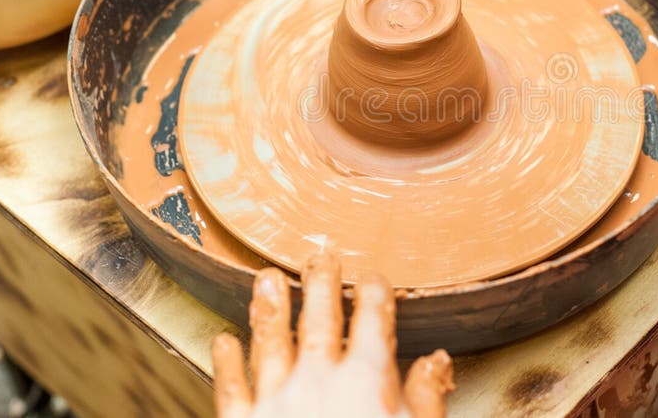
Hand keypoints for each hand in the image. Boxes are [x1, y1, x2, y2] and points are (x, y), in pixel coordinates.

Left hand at [212, 252, 453, 417]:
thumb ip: (426, 401)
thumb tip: (435, 361)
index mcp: (368, 382)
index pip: (375, 323)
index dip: (376, 295)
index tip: (375, 278)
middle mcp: (320, 381)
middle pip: (321, 320)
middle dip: (321, 283)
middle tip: (320, 255)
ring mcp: (277, 403)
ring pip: (271, 343)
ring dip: (269, 308)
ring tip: (264, 279)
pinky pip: (231, 390)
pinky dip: (226, 363)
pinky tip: (222, 341)